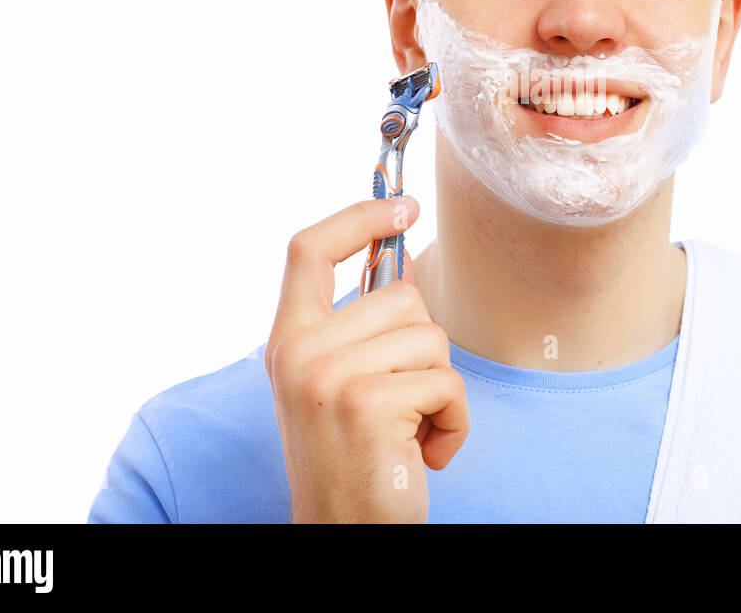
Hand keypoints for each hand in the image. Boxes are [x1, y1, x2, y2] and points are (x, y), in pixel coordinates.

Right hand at [264, 196, 467, 522]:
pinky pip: (448, 382)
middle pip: (399, 295)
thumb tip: (402, 266)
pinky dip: (453, 421)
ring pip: (431, 336)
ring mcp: (328, 377)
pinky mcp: (368, 404)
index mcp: (287, 342)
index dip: (359, 217)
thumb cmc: (355, 461)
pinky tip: (424, 454)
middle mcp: (297, 354)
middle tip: (401, 402)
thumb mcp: (340, 385)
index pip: (308, 250)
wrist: (343, 534)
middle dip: (423, 347)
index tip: (403, 205)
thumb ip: (361, 328)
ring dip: (440, 389)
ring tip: (409, 430)